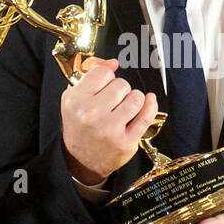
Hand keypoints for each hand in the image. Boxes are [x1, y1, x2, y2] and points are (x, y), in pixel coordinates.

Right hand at [61, 57, 158, 185]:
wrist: (80, 160)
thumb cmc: (79, 127)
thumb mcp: (73, 99)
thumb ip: (90, 75)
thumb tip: (112, 62)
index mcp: (76, 101)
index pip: (103, 73)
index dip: (106, 77)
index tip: (105, 85)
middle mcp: (91, 115)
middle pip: (121, 84)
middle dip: (119, 90)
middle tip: (112, 101)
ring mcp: (110, 129)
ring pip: (135, 98)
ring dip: (133, 99)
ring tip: (124, 106)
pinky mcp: (126, 141)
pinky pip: (146, 116)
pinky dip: (150, 105)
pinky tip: (148, 101)